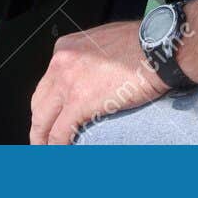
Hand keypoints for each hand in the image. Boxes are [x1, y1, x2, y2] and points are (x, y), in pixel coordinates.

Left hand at [30, 20, 168, 144]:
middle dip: (40, 124)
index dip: (48, 104)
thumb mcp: (105, 42)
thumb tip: (93, 78)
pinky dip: (56, 147)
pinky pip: (59, 132)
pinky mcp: (79, 102)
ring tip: (47, 153)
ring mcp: (67, 83)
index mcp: (66, 48)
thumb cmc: (143, 44)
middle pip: (39, 102)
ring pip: (42, 120)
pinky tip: (60, 155)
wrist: (158, 49)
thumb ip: (91, 59)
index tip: (52, 116)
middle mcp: (61, 63)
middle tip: (43, 140)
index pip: (47, 83)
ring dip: (42, 140)